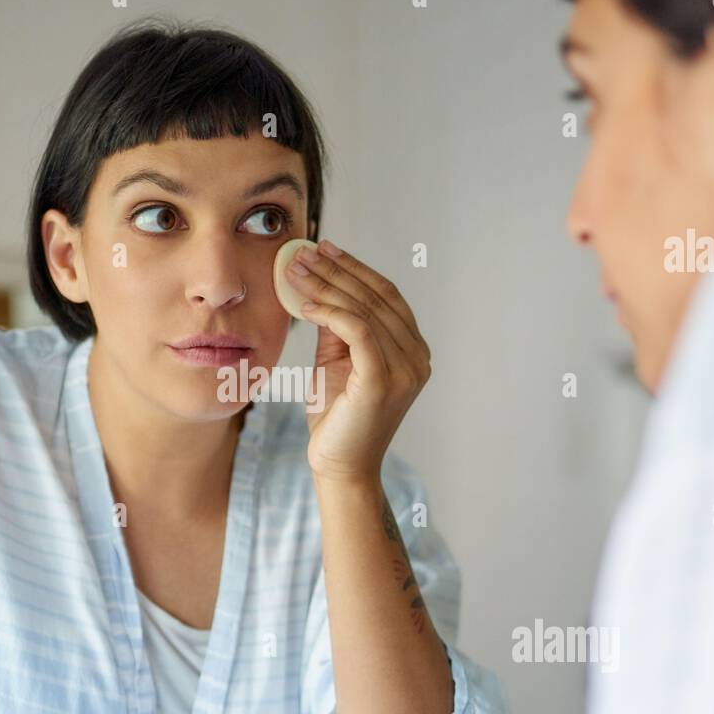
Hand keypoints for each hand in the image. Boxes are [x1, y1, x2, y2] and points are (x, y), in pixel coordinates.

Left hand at [285, 239, 431, 483]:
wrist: (339, 466)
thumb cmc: (336, 417)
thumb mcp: (336, 361)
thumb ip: (336, 327)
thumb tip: (319, 285)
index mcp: (413, 350)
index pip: (386, 295)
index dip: (355, 267)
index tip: (323, 248)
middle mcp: (417, 356)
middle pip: (376, 297)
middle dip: (336, 269)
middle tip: (303, 251)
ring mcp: (406, 369)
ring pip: (364, 310)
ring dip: (326, 285)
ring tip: (296, 270)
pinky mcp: (384, 380)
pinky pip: (358, 331)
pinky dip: (330, 313)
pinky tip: (305, 305)